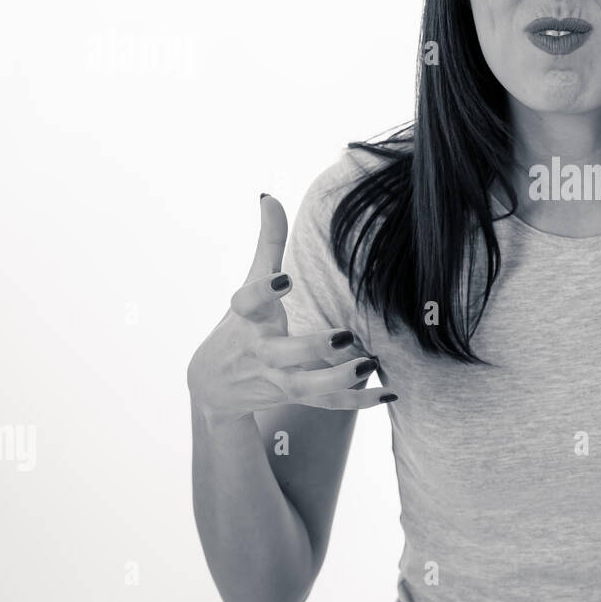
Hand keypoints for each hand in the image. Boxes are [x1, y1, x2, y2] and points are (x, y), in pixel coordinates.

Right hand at [187, 194, 390, 426]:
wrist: (212, 385)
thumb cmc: (239, 324)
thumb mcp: (248, 283)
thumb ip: (267, 243)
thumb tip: (269, 196)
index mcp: (248, 317)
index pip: (248, 303)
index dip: (264, 291)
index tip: (284, 278)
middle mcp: (261, 351)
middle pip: (284, 353)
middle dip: (312, 347)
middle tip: (344, 336)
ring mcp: (276, 379)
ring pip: (306, 388)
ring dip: (338, 380)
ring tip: (369, 364)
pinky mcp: (293, 397)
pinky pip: (327, 405)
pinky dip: (357, 401)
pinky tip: (388, 394)